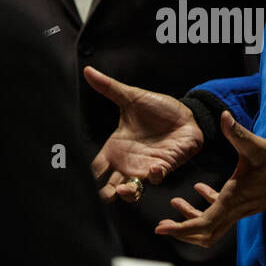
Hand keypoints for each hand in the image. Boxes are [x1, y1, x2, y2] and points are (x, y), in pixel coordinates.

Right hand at [85, 65, 203, 202]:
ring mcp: (145, 167)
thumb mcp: (131, 97)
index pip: (97, 167)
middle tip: (101, 194)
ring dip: (127, 193)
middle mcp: (128, 162)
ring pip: (132, 190)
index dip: (89, 175)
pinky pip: (155, 178)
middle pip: (110, 186)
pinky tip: (152, 169)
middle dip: (105, 194)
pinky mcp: (163, 167)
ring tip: (122, 189)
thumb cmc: (158, 109)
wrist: (185, 114)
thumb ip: (109, 88)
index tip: (80, 179)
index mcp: (115, 148)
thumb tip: (87, 70)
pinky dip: (153, 176)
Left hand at [155, 111, 265, 248]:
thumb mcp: (258, 147)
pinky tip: (201, 190)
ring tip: (176, 205)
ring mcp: (242, 208)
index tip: (161, 228)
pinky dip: (208, 206)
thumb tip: (224, 116)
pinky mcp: (247, 203)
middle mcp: (236, 209)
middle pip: (205, 234)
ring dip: (193, 219)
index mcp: (233, 200)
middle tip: (163, 227)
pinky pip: (223, 212)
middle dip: (183, 232)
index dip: (180, 229)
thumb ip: (238, 133)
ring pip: (214, 225)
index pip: (203, 224)